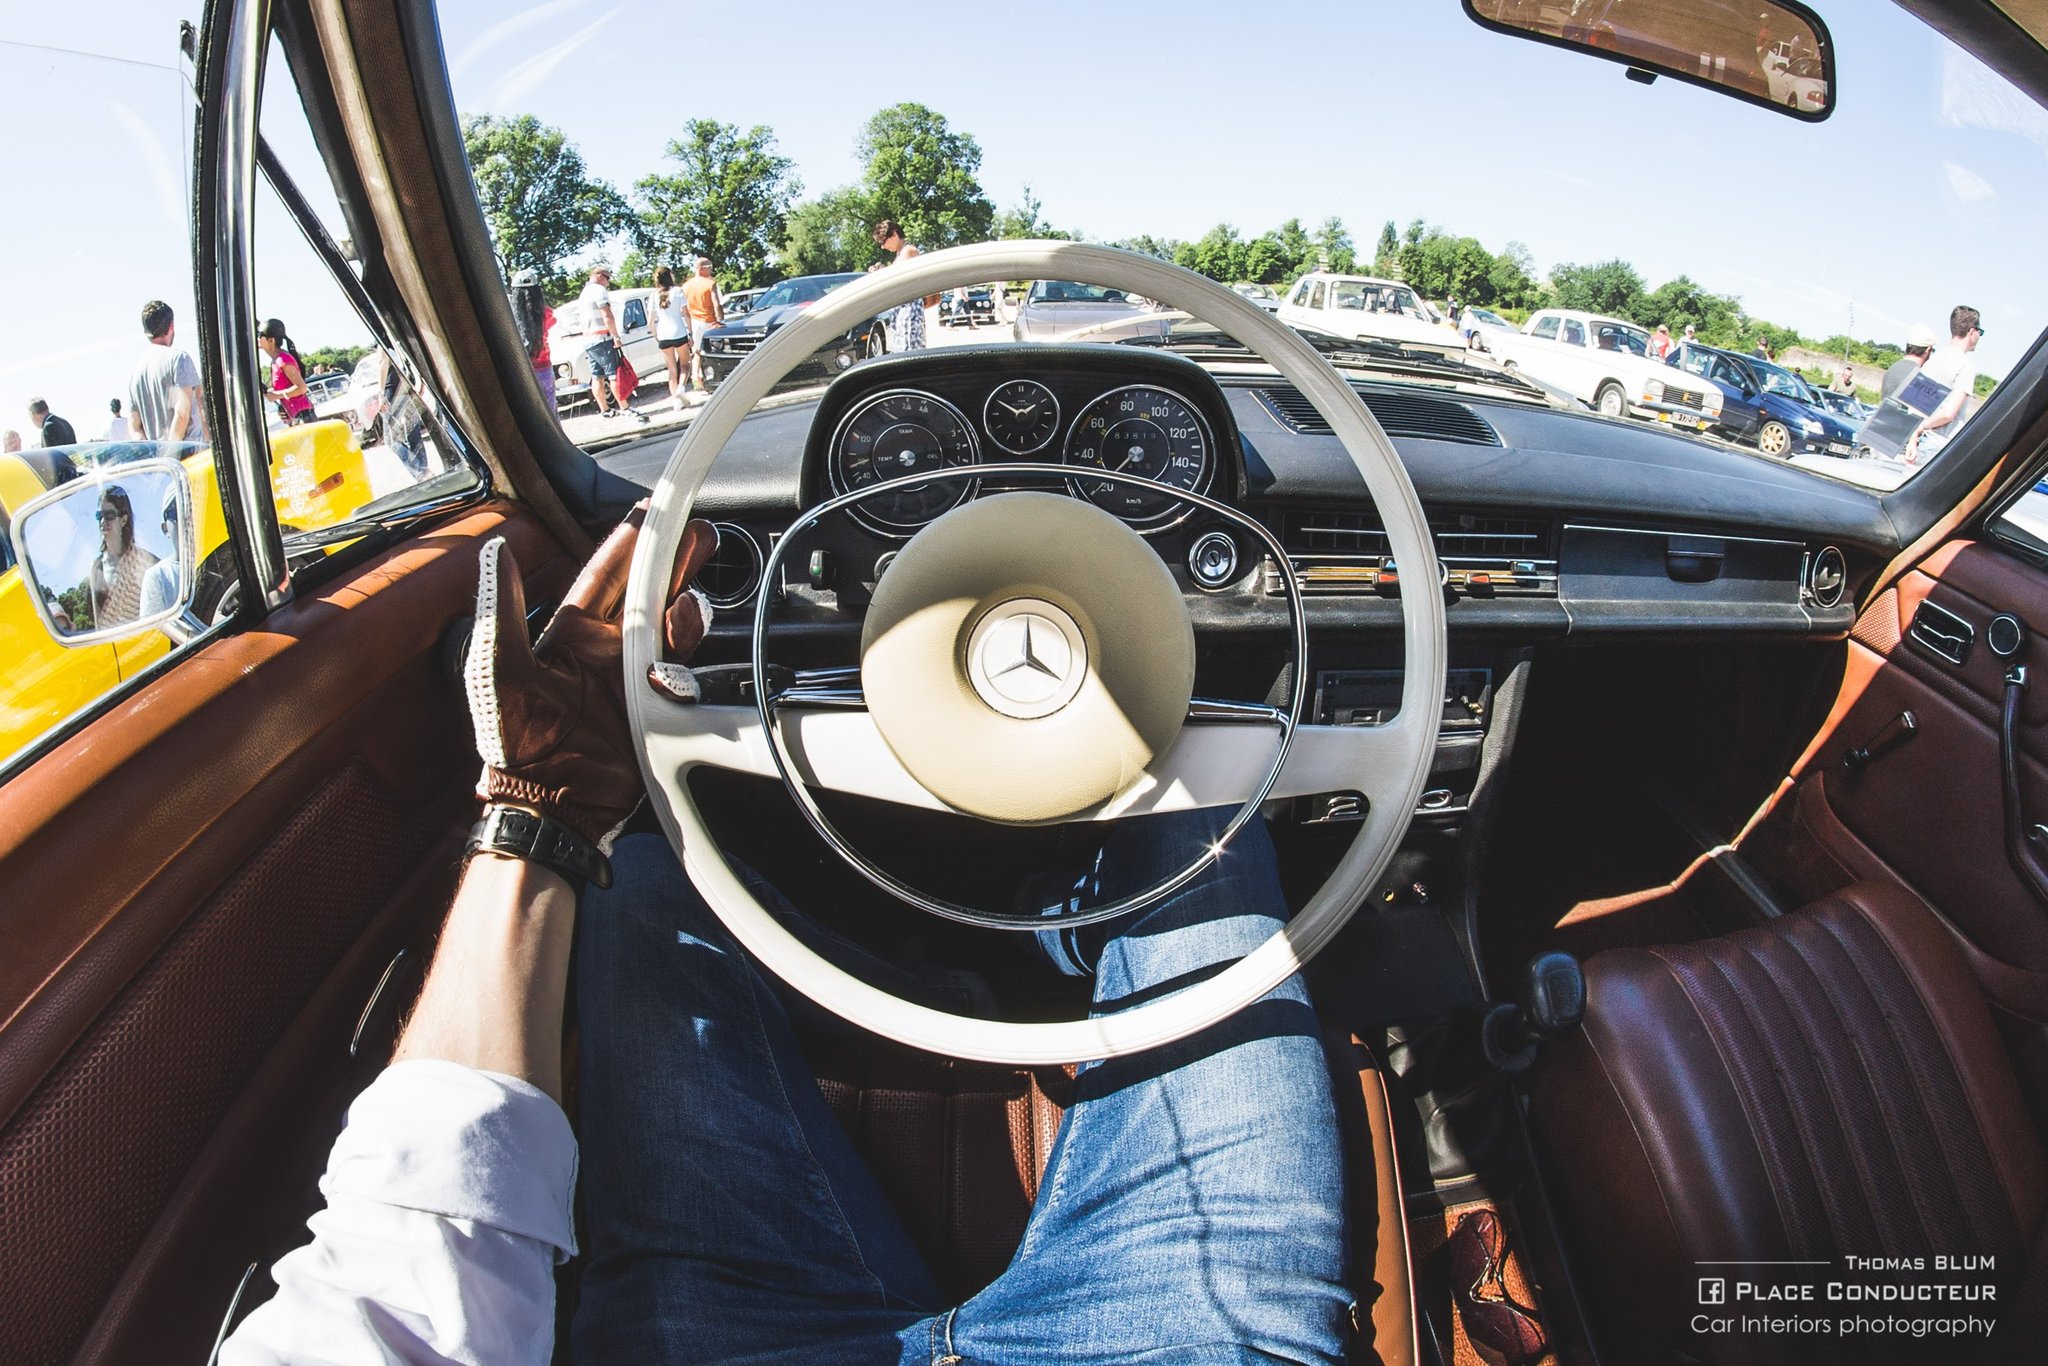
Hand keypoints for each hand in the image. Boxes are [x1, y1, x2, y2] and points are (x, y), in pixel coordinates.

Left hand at [465, 505, 716, 846]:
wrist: (548, 803)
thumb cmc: (514, 740)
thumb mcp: (496, 667)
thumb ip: (502, 608)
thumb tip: (495, 551)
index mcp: (572, 634)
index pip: (608, 574)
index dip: (631, 541)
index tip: (654, 512)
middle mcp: (608, 651)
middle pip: (650, 594)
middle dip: (674, 561)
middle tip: (699, 535)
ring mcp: (634, 680)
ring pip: (672, 632)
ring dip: (685, 615)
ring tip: (689, 605)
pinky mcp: (656, 710)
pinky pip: (684, 678)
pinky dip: (686, 667)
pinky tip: (676, 669)